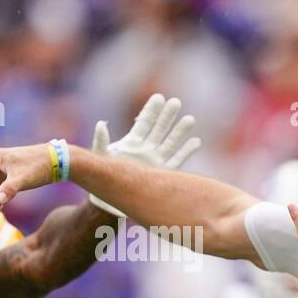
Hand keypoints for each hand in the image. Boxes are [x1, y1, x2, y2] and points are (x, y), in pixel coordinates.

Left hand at [88, 93, 199, 216]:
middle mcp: (146, 149)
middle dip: (167, 116)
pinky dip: (186, 151)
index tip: (159, 97)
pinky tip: (196, 141)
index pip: (144, 122)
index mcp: (132, 142)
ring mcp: (156, 161)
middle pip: (159, 129)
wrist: (111, 200)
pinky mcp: (163, 174)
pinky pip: (177, 161)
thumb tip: (101, 124)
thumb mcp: (100, 157)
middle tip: (176, 102)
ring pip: (170, 143)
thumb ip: (101, 140)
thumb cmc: (104, 176)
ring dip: (180, 131)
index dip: (151, 110)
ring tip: (190, 118)